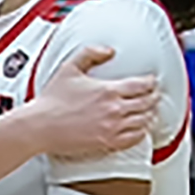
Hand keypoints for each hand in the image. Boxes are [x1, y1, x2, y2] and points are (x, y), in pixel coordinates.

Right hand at [28, 47, 157, 158]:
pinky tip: (140, 128)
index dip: (151, 82)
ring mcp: (112, 128)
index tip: (151, 81)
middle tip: (154, 95)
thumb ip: (91, 53)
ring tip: (149, 111)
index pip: (143, 85)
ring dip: (150, 114)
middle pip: (148, 103)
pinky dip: (142, 132)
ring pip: (145, 121)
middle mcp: (115, 110)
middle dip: (154, 97)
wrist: (40, 126)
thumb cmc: (52, 101)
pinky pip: (135, 139)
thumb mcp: (70, 68)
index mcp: (109, 90)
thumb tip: (109, 51)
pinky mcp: (107, 143)